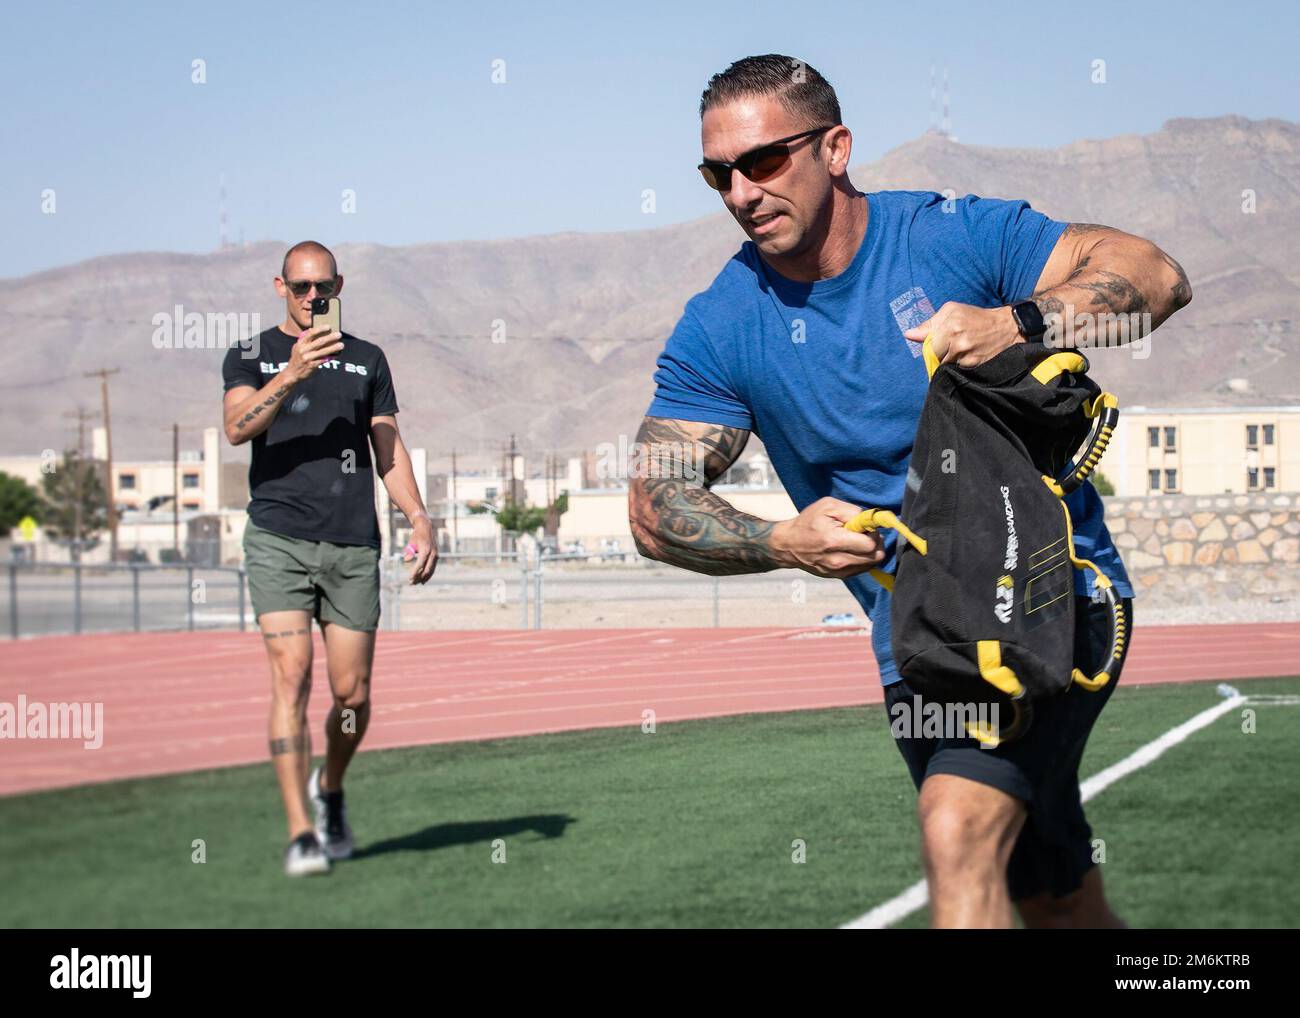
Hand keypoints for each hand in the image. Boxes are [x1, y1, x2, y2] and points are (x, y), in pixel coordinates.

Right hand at [285, 325, 343, 381]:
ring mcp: (307, 358)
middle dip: (330, 337)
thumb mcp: (298, 347)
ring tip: (341, 345)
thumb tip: (314, 329)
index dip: (320, 329)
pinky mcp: (312, 365)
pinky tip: (337, 354)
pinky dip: (331, 357)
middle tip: (339, 334)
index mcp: (300, 343)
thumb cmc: (298, 357)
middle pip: (319, 342)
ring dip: (334, 348)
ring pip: (323, 351)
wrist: (292, 372)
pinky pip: (324, 360)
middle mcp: (303, 350)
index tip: (329, 326)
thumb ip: (305, 339)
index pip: (311, 333)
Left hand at [403, 519, 437, 584]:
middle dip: (419, 577)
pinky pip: (432, 568)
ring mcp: (436, 555)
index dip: (415, 572)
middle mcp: (433, 554)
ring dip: (424, 578)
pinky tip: (423, 580)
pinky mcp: (436, 557)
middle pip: (427, 569)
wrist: (426, 528)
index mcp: (426, 550)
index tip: (410, 579)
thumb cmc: (416, 535)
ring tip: (417, 583)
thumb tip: (406, 560)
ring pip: (431, 570)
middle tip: (411, 583)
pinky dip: (428, 574)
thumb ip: (409, 552)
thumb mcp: (411, 542)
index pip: (420, 564)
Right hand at [771, 497, 884, 578]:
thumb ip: (852, 511)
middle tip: (865, 534)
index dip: (874, 534)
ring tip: (857, 541)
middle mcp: (838, 560)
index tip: (866, 527)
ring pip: (871, 564)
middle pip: (875, 557)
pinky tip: (852, 549)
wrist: (789, 544)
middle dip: (876, 543)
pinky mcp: (838, 576)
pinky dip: (862, 559)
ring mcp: (838, 571)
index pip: (870, 544)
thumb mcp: (828, 506)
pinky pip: (862, 569)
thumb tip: (871, 521)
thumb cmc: (808, 522)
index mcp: (834, 541)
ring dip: (870, 552)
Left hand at [904, 302, 1020, 367]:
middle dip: (939, 355)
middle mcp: (957, 340)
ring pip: (944, 365)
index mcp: (950, 324)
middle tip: (950, 348)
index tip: (938, 344)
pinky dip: (959, 366)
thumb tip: (909, 335)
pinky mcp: (973, 365)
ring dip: (949, 361)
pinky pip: (956, 370)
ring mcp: (965, 354)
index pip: (927, 345)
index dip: (931, 347)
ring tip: (961, 351)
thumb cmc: (976, 318)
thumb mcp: (952, 311)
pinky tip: (968, 357)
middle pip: (934, 357)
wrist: (1007, 328)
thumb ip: (930, 324)